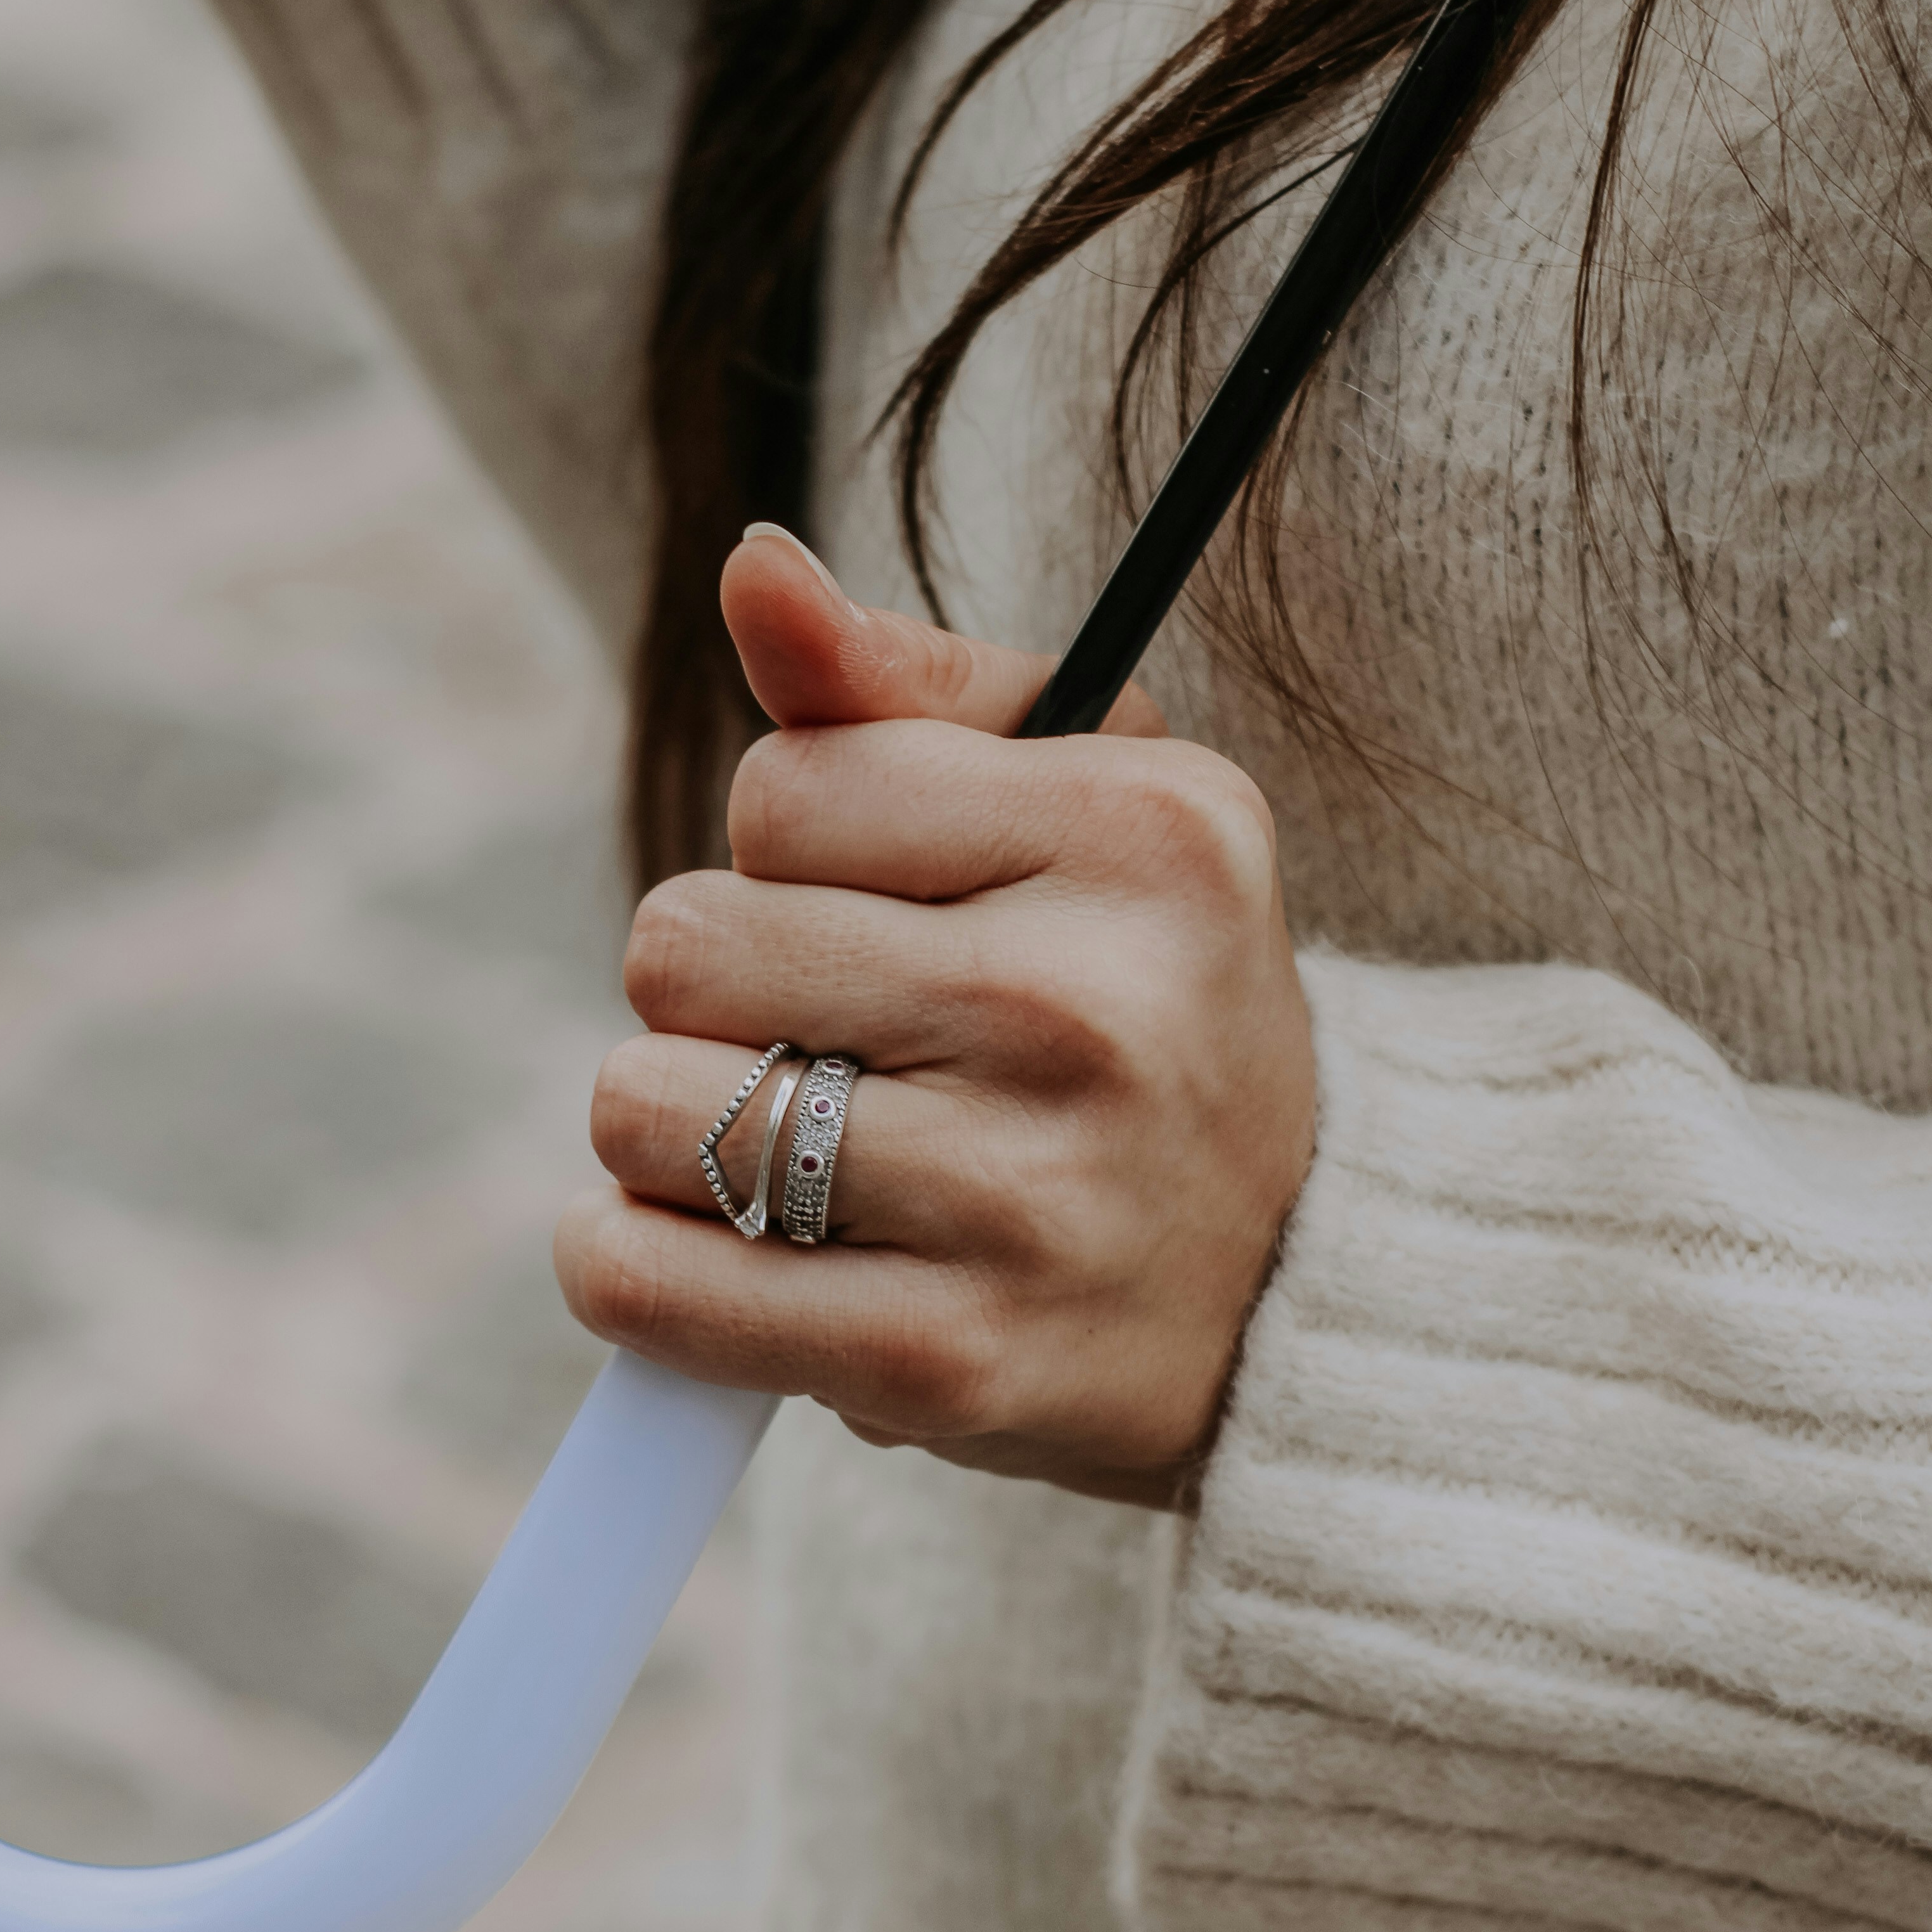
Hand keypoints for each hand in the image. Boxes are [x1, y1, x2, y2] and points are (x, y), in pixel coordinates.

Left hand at [555, 528, 1318, 1509]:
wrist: (1299, 1289)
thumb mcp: (1084, 803)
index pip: (782, 788)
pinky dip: (632, 1268)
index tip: (888, 915)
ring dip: (670, 1132)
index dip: (793, 853)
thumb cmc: (1148, 1006)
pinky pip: (652, 1284)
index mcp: (1140, 836)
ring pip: (644, 1108)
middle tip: (835, 1043)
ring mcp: (1024, 1199)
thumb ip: (903, 684)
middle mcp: (1091, 1010)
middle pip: (683, 942)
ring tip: (788, 1150)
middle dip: (719, 992)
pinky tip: (708, 1251)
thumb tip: (752, 568)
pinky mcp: (948, 1363)